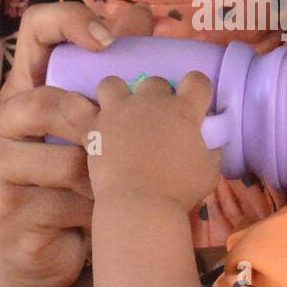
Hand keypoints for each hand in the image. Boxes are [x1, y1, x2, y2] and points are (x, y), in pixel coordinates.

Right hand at [0, 0, 153, 286]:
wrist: (49, 252)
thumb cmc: (77, 179)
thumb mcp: (96, 125)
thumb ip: (114, 72)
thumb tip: (140, 14)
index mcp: (22, 89)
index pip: (35, 29)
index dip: (70, 22)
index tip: (109, 42)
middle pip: (45, 102)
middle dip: (93, 124)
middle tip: (124, 144)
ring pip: (66, 163)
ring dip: (104, 181)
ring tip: (118, 192)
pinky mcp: (8, 215)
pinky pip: (68, 206)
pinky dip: (98, 214)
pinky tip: (101, 221)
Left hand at [81, 72, 220, 209]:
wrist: (140, 205)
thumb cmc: (179, 192)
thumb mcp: (209, 174)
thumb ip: (211, 153)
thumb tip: (211, 146)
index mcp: (183, 110)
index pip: (197, 81)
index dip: (198, 89)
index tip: (196, 104)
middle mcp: (151, 102)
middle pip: (156, 81)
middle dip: (158, 97)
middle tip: (157, 122)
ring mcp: (119, 111)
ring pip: (113, 83)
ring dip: (117, 96)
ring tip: (118, 115)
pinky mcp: (94, 126)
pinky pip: (75, 106)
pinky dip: (75, 108)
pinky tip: (80, 115)